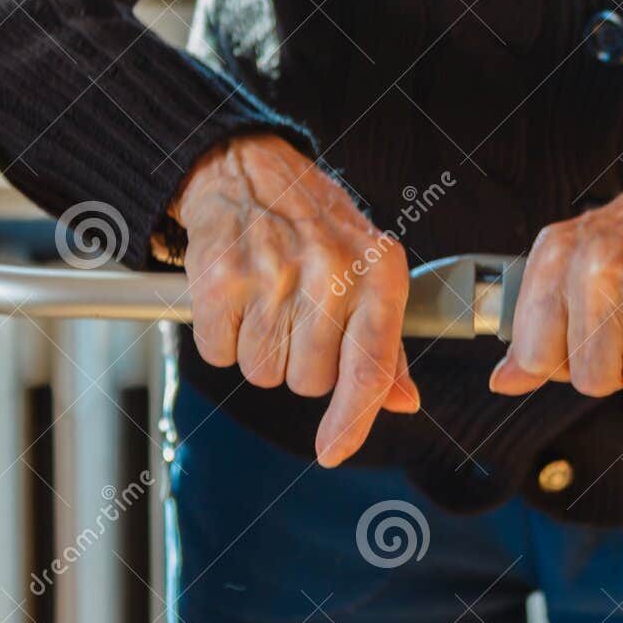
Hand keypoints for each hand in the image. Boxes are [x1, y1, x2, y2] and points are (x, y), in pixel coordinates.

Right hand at [173, 133, 418, 466]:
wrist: (250, 170)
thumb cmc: (319, 232)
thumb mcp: (370, 273)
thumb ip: (386, 344)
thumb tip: (402, 402)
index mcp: (380, 273)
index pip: (368, 369)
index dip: (351, 421)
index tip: (333, 452)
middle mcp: (331, 272)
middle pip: (309, 383)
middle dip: (299, 363)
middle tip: (296, 317)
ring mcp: (274, 274)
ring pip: (263, 374)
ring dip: (260, 351)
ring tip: (267, 302)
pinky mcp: (221, 278)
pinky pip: (219, 354)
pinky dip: (222, 339)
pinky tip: (236, 299)